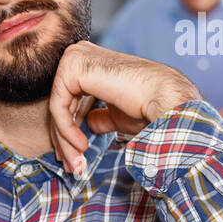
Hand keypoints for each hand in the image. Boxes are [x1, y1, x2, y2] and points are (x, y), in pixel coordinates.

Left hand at [48, 41, 201, 174]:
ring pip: (58, 109)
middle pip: (61, 105)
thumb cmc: (148, 107)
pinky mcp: (72, 67)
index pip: (68, 100)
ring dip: (66, 142)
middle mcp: (79, 54)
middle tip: (71, 166)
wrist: (165, 100)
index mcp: (89, 62)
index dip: (68, 132)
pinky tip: (82, 146)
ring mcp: (74, 58)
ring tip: (77, 164)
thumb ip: (101, 115)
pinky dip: (67, 130)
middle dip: (64, 141)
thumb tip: (90, 121)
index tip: (73, 159)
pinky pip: (59, 107)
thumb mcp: (117, 114)